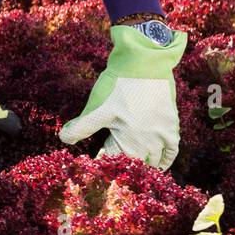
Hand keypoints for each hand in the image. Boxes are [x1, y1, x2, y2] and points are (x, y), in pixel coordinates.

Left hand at [59, 24, 187, 169]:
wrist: (145, 63)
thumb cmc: (117, 85)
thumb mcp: (96, 106)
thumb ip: (81, 126)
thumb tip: (63, 139)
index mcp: (124, 140)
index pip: (112, 162)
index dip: (103, 166)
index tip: (97, 171)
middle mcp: (145, 141)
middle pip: (134, 163)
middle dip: (122, 168)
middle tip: (114, 171)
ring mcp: (160, 134)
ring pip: (153, 159)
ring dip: (144, 166)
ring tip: (134, 171)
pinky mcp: (171, 125)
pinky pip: (171, 150)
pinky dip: (165, 159)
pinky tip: (159, 165)